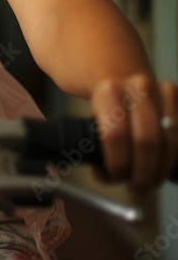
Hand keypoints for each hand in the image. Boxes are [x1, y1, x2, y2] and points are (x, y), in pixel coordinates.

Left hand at [90, 73, 177, 191]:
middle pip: (146, 142)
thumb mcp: (89, 115)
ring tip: (149, 182)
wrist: (119, 71)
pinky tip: (162, 167)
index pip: (115, 136)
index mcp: (109, 92)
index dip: (117, 164)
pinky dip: (173, 158)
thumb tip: (103, 174)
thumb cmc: (103, 103)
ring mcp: (163, 91)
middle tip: (137, 188)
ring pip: (170, 141)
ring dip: (161, 169)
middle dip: (143, 173)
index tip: (115, 178)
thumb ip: (92, 143)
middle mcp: (138, 88)